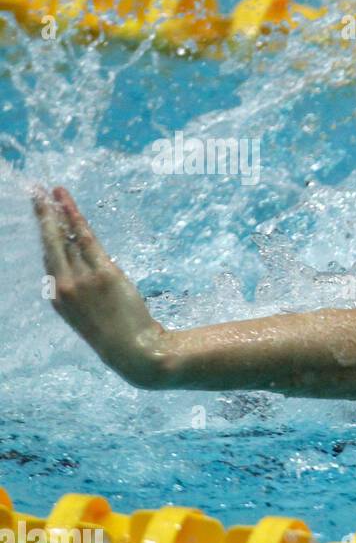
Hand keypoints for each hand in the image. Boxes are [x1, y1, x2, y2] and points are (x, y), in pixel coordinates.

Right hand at [33, 187, 168, 387]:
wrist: (133, 350)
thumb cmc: (117, 334)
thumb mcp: (91, 314)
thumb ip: (83, 290)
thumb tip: (83, 266)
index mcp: (58, 298)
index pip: (50, 258)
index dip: (47, 236)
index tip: (43, 218)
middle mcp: (63, 286)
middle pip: (49, 243)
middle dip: (42, 216)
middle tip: (35, 192)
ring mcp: (81, 279)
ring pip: (66, 237)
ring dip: (58, 211)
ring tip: (52, 191)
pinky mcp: (102, 273)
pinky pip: (86, 239)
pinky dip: (77, 219)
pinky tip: (69, 204)